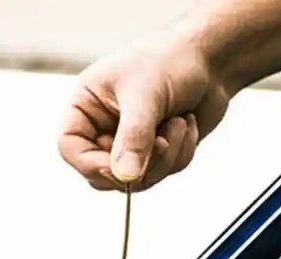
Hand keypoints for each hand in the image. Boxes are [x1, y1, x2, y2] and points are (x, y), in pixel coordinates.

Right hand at [58, 34, 232, 191]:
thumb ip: (133, 137)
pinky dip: (181, 153)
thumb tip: (125, 176)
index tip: (119, 169)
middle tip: (162, 143)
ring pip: (136, 179)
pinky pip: (163, 173)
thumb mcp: (146, 95)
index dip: (90, 163)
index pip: (70, 147)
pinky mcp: (156, 152)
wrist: (211, 58)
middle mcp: (103, 127)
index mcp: (87, 105)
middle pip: (103, 172)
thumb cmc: (171, 60)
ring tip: (179, 123)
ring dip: (166, 157)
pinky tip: (187, 123)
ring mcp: (130, 142)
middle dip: (139, 164)